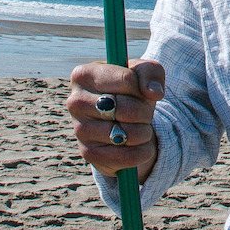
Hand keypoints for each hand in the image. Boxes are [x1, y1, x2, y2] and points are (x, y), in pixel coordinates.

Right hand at [67, 59, 164, 183]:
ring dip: (144, 132)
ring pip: (129, 133)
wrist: (121, 123)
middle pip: (128, 109)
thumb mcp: (144, 74)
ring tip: (139, 127)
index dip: (142, 88)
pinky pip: (129, 156)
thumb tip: (154, 92)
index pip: (126, 80)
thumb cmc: (131, 91)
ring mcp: (80, 129)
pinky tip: (137, 144)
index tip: (141, 91)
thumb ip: (151, 73)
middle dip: (145, 112)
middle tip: (143, 112)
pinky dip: (143, 151)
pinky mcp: (89, 154)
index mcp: (84, 75)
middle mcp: (75, 101)